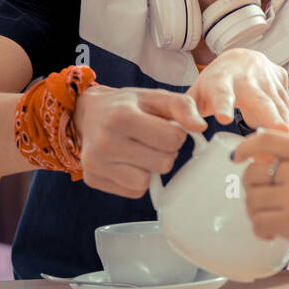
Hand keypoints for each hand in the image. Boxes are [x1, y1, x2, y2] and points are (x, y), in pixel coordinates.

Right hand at [74, 84, 206, 197]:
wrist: (87, 114)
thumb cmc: (126, 105)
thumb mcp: (154, 97)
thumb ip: (182, 106)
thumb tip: (201, 127)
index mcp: (122, 116)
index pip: (173, 140)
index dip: (176, 134)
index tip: (164, 127)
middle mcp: (105, 142)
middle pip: (163, 164)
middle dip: (165, 152)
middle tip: (151, 140)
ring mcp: (96, 163)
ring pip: (146, 182)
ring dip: (150, 169)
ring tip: (139, 151)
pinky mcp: (92, 179)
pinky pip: (132, 192)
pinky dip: (136, 180)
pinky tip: (127, 163)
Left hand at [188, 48, 288, 132]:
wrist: (243, 57)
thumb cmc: (217, 80)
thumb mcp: (198, 92)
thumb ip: (188, 111)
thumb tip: (182, 131)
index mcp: (222, 80)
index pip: (221, 92)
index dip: (223, 104)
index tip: (223, 119)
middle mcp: (248, 79)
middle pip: (260, 99)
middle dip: (270, 116)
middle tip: (278, 132)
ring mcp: (268, 82)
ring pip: (280, 106)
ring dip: (287, 126)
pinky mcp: (283, 87)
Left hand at [232, 130, 288, 288]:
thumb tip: (266, 159)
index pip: (269, 139)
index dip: (246, 146)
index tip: (236, 157)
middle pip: (254, 172)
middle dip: (252, 190)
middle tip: (263, 204)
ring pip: (253, 199)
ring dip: (256, 213)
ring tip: (271, 222)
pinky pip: (259, 221)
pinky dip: (261, 230)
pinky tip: (273, 234)